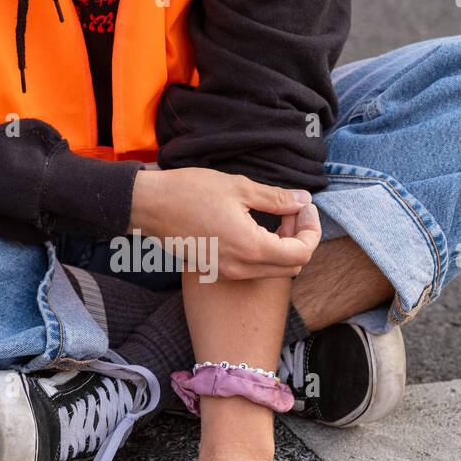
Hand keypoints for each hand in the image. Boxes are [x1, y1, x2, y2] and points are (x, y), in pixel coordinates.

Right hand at [130, 167, 321, 280]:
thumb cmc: (189, 192)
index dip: (311, 229)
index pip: (302, 253)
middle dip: (301, 238)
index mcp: (251, 248)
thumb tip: (302, 200)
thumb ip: (276, 198)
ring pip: (273, 270)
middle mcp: (241, 268)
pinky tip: (257, 228)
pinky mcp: (216, 270)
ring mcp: (228, 273)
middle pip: (292, 266)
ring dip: (284, 246)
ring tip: (278, 217)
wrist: (149, 207)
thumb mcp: (239, 188)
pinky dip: (265, 252)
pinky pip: (253, 269)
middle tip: (294, 210)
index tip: (305, 207)